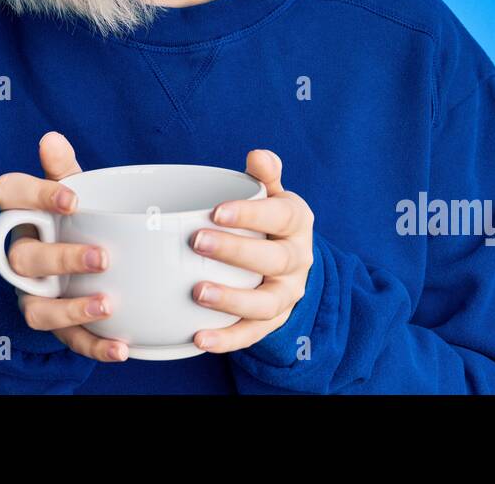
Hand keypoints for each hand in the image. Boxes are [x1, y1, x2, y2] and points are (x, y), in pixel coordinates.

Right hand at [0, 131, 129, 362]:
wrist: (60, 268)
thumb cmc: (68, 219)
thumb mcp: (67, 189)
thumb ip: (64, 168)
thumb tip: (51, 137)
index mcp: (22, 213)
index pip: (9, 195)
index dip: (34, 196)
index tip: (72, 199)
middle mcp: (19, 255)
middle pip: (24, 258)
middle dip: (62, 259)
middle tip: (103, 257)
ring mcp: (33, 293)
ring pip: (37, 307)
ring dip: (72, 310)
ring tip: (108, 305)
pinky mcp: (53, 324)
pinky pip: (67, 341)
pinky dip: (94, 347)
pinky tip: (121, 347)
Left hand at [188, 149, 314, 352]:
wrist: (287, 261)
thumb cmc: (269, 219)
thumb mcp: (271, 193)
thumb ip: (264, 176)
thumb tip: (258, 154)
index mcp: (297, 223)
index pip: (281, 216)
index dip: (251, 214)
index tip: (216, 211)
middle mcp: (298, 260)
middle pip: (274, 259)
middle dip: (236, 252)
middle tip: (197, 242)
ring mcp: (287, 294)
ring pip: (266, 303)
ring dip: (232, 299)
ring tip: (198, 293)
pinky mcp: (273, 322)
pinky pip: (252, 334)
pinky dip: (227, 339)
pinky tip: (199, 338)